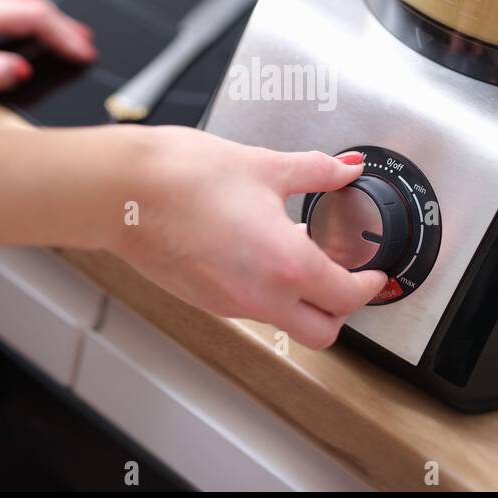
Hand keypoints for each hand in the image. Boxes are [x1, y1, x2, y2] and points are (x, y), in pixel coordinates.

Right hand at [110, 127, 386, 349]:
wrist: (122, 190)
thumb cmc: (183, 176)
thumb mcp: (264, 165)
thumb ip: (316, 170)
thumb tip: (345, 170)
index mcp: (286, 264)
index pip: (346, 297)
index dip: (370, 286)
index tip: (375, 274)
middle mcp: (261, 296)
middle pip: (322, 332)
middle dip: (342, 311)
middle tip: (347, 280)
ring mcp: (230, 304)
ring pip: (284, 322)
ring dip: (302, 301)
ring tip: (300, 257)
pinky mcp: (205, 300)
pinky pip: (251, 309)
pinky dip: (268, 293)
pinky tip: (258, 253)